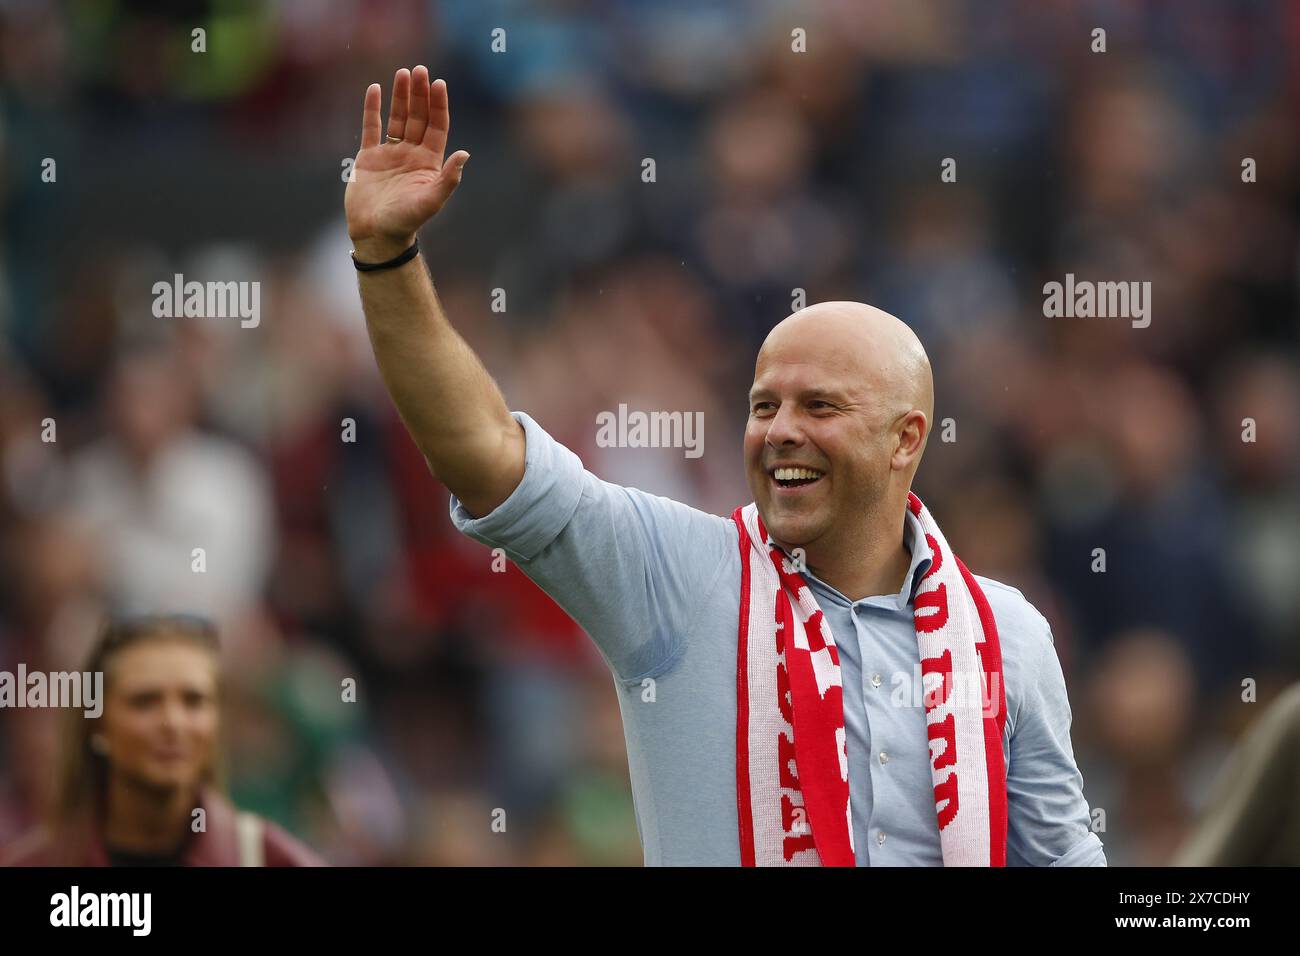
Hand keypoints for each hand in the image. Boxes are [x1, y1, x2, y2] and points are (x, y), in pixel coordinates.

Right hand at [345, 65, 470, 259]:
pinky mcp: (369, 158)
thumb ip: (448, 178)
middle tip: (420, 70)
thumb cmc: (405, 221)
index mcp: (429, 162)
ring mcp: (390, 154)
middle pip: (418, 117)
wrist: (376, 235)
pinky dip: (372, 109)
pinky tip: (375, 89)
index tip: (438, 84)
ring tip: (403, 73)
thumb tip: (465, 153)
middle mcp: (411, 155)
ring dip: (400, 96)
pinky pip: (371, 128)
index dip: (438, 105)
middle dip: (420, 94)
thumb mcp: (431, 200)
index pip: (437, 126)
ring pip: (396, 118)